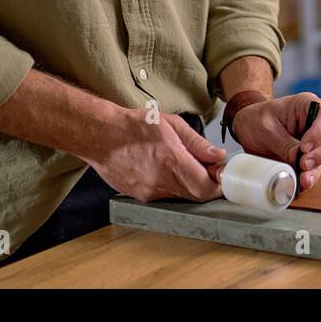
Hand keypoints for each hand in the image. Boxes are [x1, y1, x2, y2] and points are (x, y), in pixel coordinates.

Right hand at [86, 108, 226, 201]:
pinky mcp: (139, 196)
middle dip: (205, 185)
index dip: (217, 184)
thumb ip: (197, 143)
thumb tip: (218, 156)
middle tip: (207, 169)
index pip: (204, 187)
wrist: (100, 135)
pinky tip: (164, 170)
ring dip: (188, 185)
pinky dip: (171, 186)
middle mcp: (160, 181)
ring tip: (180, 164)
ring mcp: (148, 192)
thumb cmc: (134, 126)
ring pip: (180, 196)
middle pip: (195, 196)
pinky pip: (164, 196)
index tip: (220, 175)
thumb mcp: (171, 124)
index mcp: (171, 160)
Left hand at [230, 93, 320, 190]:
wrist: (247, 129)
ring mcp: (315, 139)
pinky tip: (303, 182)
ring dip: (317, 168)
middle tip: (304, 165)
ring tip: (304, 179)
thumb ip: (283, 143)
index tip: (304, 147)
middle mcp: (316, 121)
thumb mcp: (266, 129)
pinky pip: (317, 166)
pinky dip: (312, 175)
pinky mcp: (310, 155)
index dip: (319, 131)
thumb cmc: (256, 120)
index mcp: (306, 105)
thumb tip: (297, 158)